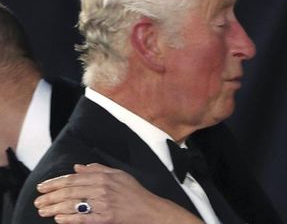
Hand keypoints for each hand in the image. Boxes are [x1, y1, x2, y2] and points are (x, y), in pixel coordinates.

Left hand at [34, 163, 202, 223]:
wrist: (150, 210)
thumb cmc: (134, 192)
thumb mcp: (119, 175)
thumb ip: (97, 169)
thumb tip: (77, 167)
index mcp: (104, 177)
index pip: (74, 178)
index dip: (55, 182)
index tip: (42, 186)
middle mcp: (103, 189)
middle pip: (71, 191)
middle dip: (51, 196)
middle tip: (37, 201)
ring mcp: (104, 204)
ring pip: (74, 205)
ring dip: (55, 208)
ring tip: (43, 211)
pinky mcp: (106, 218)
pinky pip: (84, 218)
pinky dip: (70, 219)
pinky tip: (59, 220)